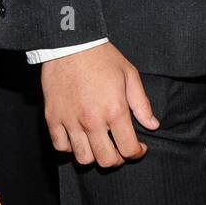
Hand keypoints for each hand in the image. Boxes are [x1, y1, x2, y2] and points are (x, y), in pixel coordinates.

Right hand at [41, 43, 158, 167]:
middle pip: (107, 160)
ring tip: (99, 145)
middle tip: (120, 149)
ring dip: (94, 156)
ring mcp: (70, 122)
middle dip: (118, 159)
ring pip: (83, 158)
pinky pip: (60, 146)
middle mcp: (92, 121)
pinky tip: (79, 138)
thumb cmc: (102, 57)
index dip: (137, 153)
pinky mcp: (53, 118)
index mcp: (115, 111)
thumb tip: (153, 125)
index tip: (139, 148)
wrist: (71, 44)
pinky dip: (70, 148)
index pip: (129, 149)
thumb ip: (142, 104)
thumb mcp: (129, 75)